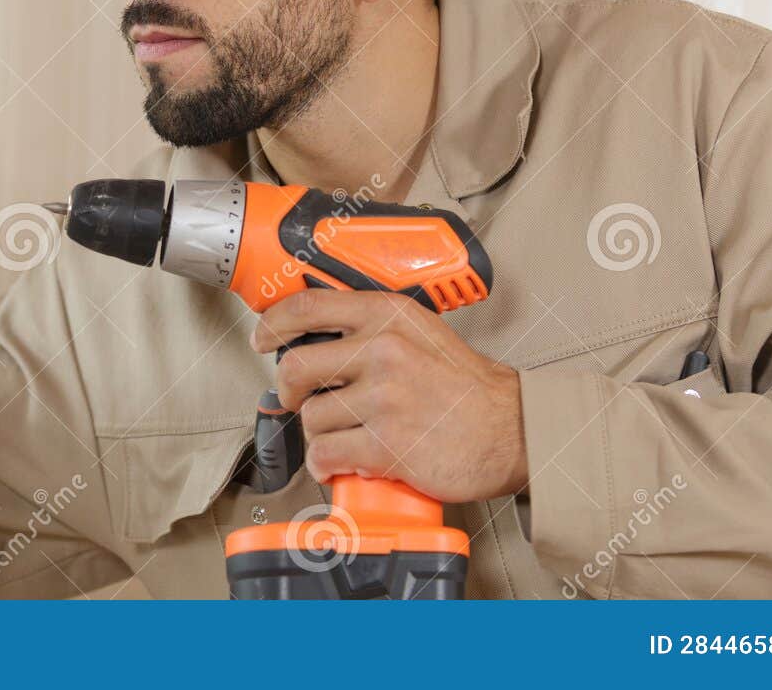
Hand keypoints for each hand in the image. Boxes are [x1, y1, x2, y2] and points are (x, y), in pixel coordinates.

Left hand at [251, 289, 527, 502]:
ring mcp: (384, 398)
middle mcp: (383, 350)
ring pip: (310, 417)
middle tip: (299, 400)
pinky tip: (343, 462)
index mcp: (388, 315)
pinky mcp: (386, 444)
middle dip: (288, 391)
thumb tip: (316, 336)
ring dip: (319, 434)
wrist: (509, 429)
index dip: (272, 324)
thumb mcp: (419, 331)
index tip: (262, 338)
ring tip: (345, 435)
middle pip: (295, 367)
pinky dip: (326, 465)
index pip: (307, 306)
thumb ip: (373, 327)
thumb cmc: (466, 386)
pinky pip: (326, 455)